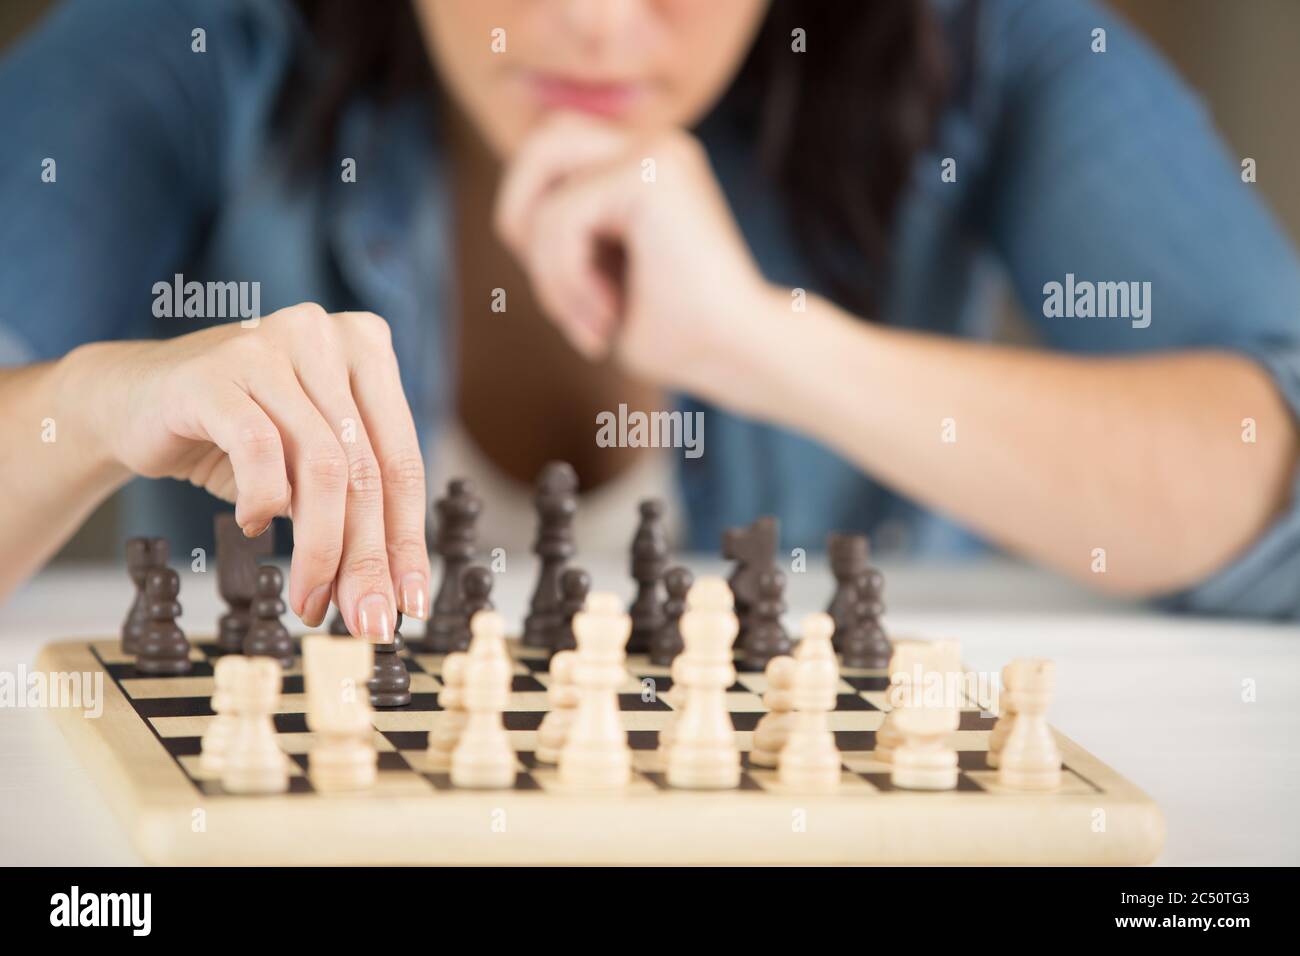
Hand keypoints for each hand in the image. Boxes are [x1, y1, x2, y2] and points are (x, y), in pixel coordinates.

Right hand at [70, 304, 428, 639]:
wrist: (131, 402)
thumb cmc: (236, 434)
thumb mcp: (309, 465)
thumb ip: (353, 506)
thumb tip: (389, 593)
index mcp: (367, 347)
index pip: (402, 461)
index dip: (408, 541)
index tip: (412, 603)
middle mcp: (327, 334)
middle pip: (366, 471)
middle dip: (368, 559)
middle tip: (367, 620)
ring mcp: (271, 346)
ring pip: (323, 467)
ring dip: (321, 549)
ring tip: (309, 598)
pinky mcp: (216, 372)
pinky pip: (260, 450)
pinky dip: (263, 500)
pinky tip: (252, 526)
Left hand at [495, 112, 772, 396]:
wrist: (742, 357)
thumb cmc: (681, 337)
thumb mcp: (604, 285)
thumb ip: (567, 244)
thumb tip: (514, 220)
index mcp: (651, 168)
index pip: (552, 162)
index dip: (534, 225)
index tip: (571, 303)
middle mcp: (657, 147)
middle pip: (542, 143)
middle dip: (522, 219)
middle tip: (557, 294)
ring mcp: (656, 151)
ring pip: (544, 183)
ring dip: (547, 266)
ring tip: (589, 322)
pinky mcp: (650, 172)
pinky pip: (560, 215)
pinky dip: (564, 278)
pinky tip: (606, 317)